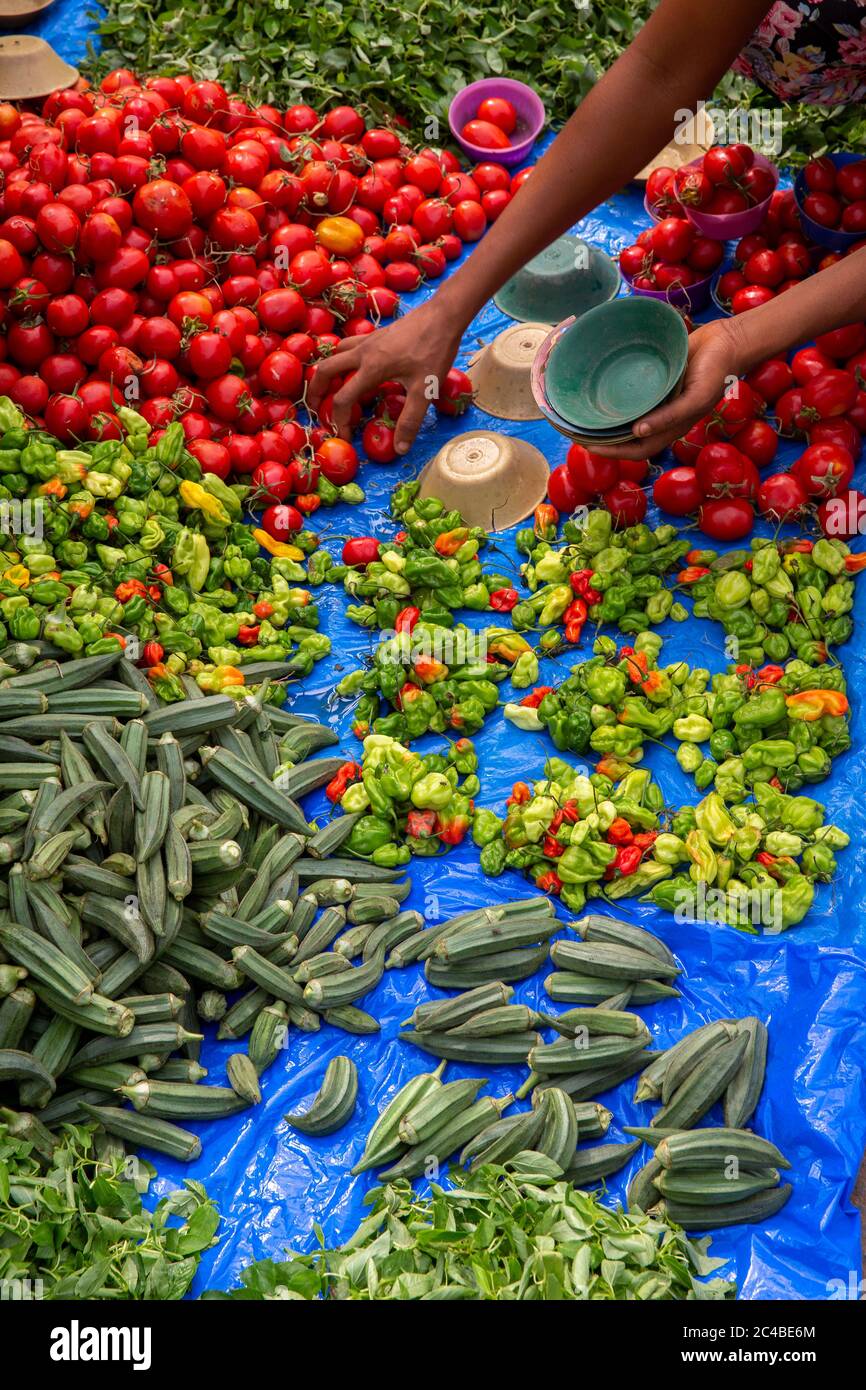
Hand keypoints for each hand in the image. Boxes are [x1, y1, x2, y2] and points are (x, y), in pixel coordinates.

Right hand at [306, 300, 464, 453]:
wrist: (444, 315)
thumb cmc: (435, 350)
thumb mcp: (426, 390)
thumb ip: (410, 420)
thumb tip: (400, 449)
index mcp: (371, 369)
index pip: (343, 400)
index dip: (340, 421)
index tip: (345, 436)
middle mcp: (363, 353)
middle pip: (325, 370)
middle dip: (316, 392)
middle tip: (317, 410)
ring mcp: (368, 340)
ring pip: (334, 354)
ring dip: (327, 372)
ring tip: (330, 389)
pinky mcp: (376, 334)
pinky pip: (348, 345)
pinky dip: (341, 358)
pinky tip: (354, 367)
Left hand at [589, 317, 744, 459]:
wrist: (728, 341)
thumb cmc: (717, 372)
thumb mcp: (697, 398)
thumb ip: (671, 417)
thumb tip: (638, 432)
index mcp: (670, 428)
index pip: (636, 450)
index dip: (612, 453)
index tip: (587, 445)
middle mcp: (660, 417)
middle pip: (625, 436)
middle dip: (601, 438)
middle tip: (575, 429)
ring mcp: (657, 399)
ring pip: (626, 414)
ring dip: (605, 417)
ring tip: (581, 411)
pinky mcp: (654, 379)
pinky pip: (632, 391)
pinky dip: (616, 394)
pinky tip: (599, 387)